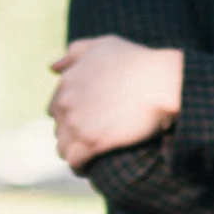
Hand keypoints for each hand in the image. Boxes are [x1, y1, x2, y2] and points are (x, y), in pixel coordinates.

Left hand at [49, 36, 184, 169]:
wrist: (160, 82)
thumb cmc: (138, 61)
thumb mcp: (105, 45)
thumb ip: (76, 52)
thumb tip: (53, 68)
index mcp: (67, 81)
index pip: (55, 107)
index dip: (70, 116)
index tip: (86, 122)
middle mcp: (66, 101)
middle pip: (59, 128)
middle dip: (71, 134)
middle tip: (91, 140)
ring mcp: (76, 123)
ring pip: (63, 148)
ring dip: (74, 153)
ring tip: (90, 157)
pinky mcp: (89, 143)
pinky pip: (74, 162)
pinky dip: (80, 167)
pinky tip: (90, 168)